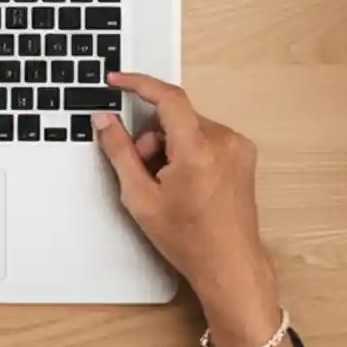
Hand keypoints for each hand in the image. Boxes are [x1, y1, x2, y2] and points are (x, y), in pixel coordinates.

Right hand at [93, 72, 292, 346]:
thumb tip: (104, 120)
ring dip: (168, 147)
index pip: (167, 98)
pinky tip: (184, 183)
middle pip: (173, 117)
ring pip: (187, 128)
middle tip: (143, 172)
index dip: (137, 84)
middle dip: (150, 138)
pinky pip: (204, 138)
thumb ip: (118, 151)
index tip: (116, 80)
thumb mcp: (140, 196)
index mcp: (198, 149)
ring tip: (166, 184)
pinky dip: (186, 152)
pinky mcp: (242, 155)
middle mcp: (224, 141)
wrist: (230, 265)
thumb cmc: (188, 239)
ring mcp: (237, 148)